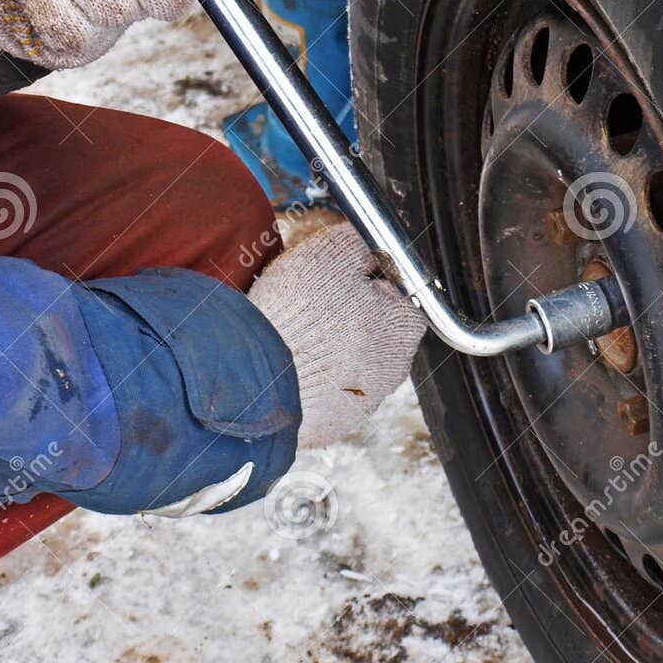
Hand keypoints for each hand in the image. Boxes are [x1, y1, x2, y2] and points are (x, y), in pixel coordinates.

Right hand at [248, 221, 426, 449]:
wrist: (259, 380)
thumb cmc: (297, 316)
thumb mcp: (331, 253)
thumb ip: (358, 242)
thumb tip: (367, 238)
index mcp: (403, 324)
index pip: (393, 291)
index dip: (361, 278)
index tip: (332, 278)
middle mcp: (394, 369)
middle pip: (374, 331)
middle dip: (346, 316)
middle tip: (307, 306)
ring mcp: (364, 402)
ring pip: (349, 364)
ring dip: (327, 351)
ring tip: (293, 338)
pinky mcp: (333, 424)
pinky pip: (324, 394)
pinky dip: (310, 380)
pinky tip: (288, 367)